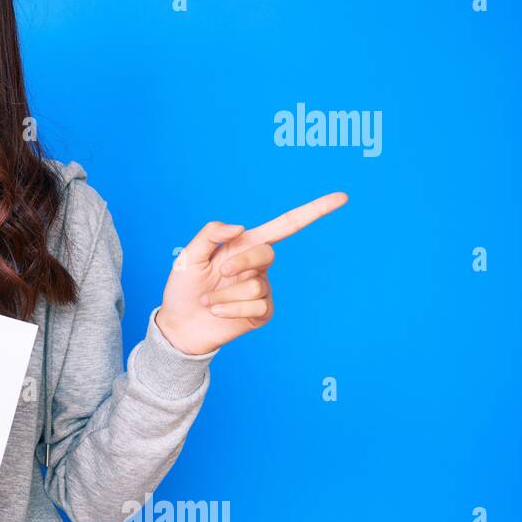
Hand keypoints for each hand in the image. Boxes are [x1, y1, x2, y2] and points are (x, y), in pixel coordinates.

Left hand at [154, 191, 348, 354]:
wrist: (180, 324)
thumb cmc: (184, 287)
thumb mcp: (188, 256)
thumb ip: (210, 234)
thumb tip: (241, 226)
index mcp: (244, 245)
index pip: (285, 225)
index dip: (314, 211)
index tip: (342, 197)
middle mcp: (257, 265)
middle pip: (266, 254)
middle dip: (241, 263)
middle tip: (218, 274)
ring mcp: (262, 289)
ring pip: (256, 286)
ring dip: (225, 295)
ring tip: (208, 301)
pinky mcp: (261, 313)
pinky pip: (256, 307)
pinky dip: (231, 309)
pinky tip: (216, 311)